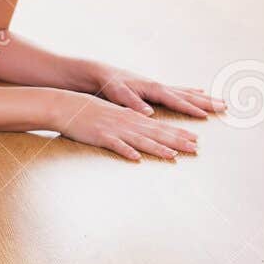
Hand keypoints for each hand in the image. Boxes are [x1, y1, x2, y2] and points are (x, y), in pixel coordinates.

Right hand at [51, 92, 198, 161]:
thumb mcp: (115, 114)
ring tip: (173, 155)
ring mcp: (115, 129)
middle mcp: (128, 123)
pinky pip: (115, 145)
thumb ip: (132, 122)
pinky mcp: (101, 136)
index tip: (196, 139)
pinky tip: (135, 158)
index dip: (179, 133)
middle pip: (156, 133)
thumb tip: (146, 128)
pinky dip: (126, 151)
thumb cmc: (91, 111)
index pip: (160, 126)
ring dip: (157, 148)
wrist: (67, 106)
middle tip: (196, 148)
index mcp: (132, 117)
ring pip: (140, 140)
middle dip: (177, 141)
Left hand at [88, 62, 227, 118]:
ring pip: (187, 93)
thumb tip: (149, 113)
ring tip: (220, 101)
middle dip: (207, 102)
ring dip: (204, 98)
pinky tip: (200, 92)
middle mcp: (160, 86)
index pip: (176, 100)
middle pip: (188, 95)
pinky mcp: (156, 88)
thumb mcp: (119, 94)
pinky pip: (180, 91)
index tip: (206, 115)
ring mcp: (159, 86)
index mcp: (153, 88)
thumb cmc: (110, 84)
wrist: (103, 73)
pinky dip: (192, 92)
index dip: (191, 109)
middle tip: (225, 106)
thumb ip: (133, 103)